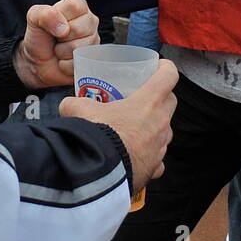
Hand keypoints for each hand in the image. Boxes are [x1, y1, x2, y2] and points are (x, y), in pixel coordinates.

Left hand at [14, 0, 98, 87]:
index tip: (52, 22)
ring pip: (78, 48)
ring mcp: (94, 41)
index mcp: (78, 6)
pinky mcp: (92, 60)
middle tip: (56, 37)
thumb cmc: (39, 37)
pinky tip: (64, 60)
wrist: (37, 62)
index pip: (74, 6)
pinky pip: (78, 63)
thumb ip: (44, 14)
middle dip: (60, 37)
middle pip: (78, 29)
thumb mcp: (34, 18)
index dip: (59, 17)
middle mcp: (90, 21)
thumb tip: (63, 27)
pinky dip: (65, 65)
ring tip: (59, 49)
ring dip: (61, 52)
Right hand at [60, 61, 177, 192]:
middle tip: (143, 98)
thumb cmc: (95, 136)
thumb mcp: (78, 110)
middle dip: (161, 98)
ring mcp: (160, 146)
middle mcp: (160, 123)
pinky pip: (158, 158)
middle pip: (171, 102)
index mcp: (148, 102)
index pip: (169, 76)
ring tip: (134, 129)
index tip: (159, 66)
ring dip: (154, 127)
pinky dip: (149, 155)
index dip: (165, 67)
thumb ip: (75, 102)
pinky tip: (134, 155)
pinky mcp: (155, 167)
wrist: (98, 173)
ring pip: (165, 130)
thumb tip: (69, 104)